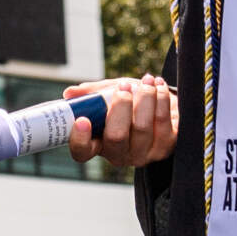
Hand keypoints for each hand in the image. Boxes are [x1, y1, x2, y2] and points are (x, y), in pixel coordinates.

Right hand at [64, 78, 178, 168]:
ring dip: (145, 97)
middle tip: (124, 88)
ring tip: (146, 80)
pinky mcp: (165, 147)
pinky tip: (159, 86)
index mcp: (99, 144)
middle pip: (115, 137)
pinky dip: (161, 98)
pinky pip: (162, 121)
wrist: (167, 107)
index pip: (82, 152)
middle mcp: (119, 155)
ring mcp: (143, 154)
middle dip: (120, 106)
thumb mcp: (109, 95)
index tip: (82, 120)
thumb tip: (70, 94)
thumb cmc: (132, 102)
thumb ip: (91, 94)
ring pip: (142, 127)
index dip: (80, 139)